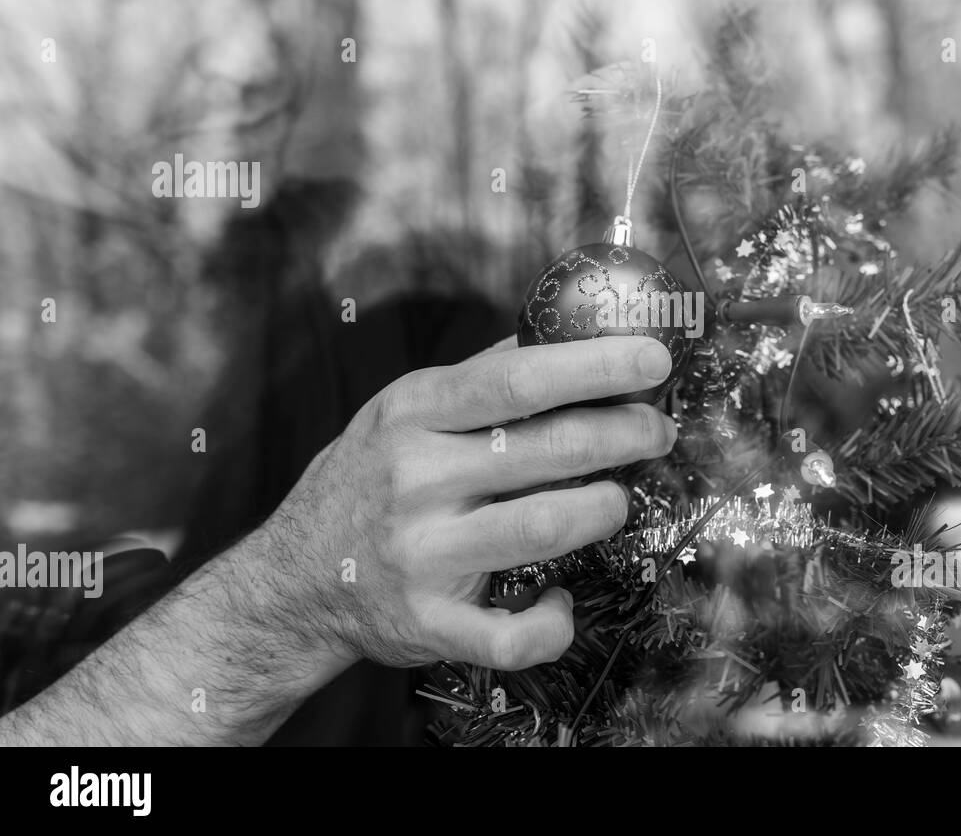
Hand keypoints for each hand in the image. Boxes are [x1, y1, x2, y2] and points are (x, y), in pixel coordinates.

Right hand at [251, 335, 676, 672]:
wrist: (293, 579)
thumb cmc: (369, 479)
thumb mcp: (402, 409)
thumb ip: (479, 375)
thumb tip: (566, 334)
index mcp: (414, 413)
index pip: (517, 379)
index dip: (596, 367)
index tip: (652, 361)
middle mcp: (416, 479)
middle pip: (547, 449)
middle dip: (624, 434)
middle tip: (657, 429)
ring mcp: (422, 555)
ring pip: (544, 529)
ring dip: (604, 509)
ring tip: (617, 499)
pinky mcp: (429, 624)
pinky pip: (511, 635)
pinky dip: (552, 623)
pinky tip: (561, 599)